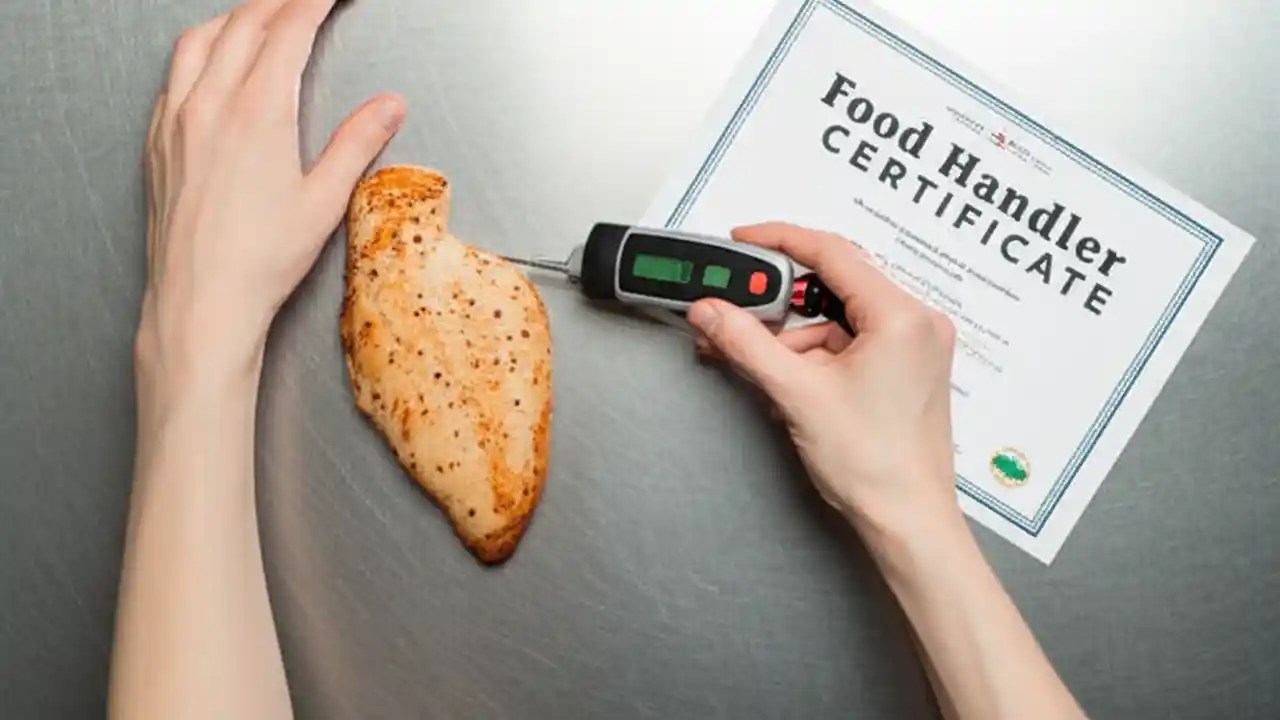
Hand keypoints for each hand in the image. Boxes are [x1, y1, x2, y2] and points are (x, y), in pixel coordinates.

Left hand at [137, 0, 404, 384]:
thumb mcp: (324, 202)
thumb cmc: (261, 262)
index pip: (289, 31)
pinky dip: (200, 52)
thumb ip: (357, 144)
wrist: (201, 301)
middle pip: (244, 23)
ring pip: (200, 40)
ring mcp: (176, 121)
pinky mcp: (157, 142)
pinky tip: (213, 66)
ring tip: (260, 16)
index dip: (314, 1)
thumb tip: (388, 106)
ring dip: (234, 18)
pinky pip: (174, 75)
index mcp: (257, 113)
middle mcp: (210, 105)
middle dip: (279, 1)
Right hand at [687, 223, 959, 542]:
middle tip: (738, 311)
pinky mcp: (908, 368)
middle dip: (781, 303)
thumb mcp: (796, 393)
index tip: (743, 240)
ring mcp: (916, 346)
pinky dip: (817, 355)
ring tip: (761, 366)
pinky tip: (790, 381)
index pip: (833, 253)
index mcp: (902, 317)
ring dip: (796, 337)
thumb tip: (711, 311)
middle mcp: (918, 323)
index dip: (780, 241)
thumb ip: (747, 343)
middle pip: (835, 285)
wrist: (906, 521)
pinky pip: (853, 341)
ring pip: (839, 317)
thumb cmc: (875, 466)